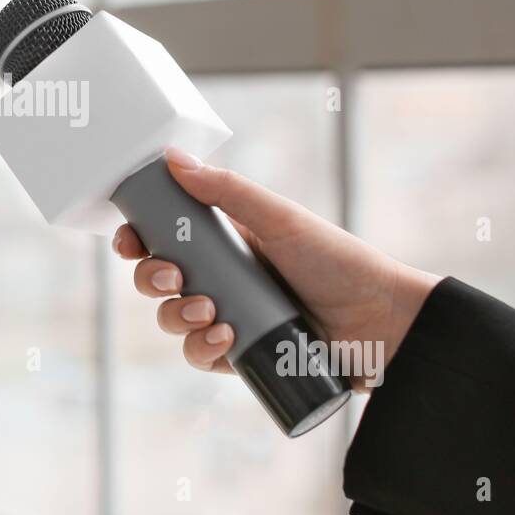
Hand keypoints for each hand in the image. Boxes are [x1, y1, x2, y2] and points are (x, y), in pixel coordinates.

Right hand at [112, 148, 440, 389]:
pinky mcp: (243, 356)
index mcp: (227, 240)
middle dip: (154, 280)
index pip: (166, 237)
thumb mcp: (280, 219)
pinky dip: (202, 349)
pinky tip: (224, 340)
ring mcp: (231, 318)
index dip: (139, 239)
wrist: (384, 322)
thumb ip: (227, 190)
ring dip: (177, 318)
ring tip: (209, 312)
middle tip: (175, 278)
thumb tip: (172, 158)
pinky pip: (201, 356)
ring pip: (175, 321)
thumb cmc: (339, 261)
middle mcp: (223, 278)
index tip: (130, 240)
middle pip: (160, 281)